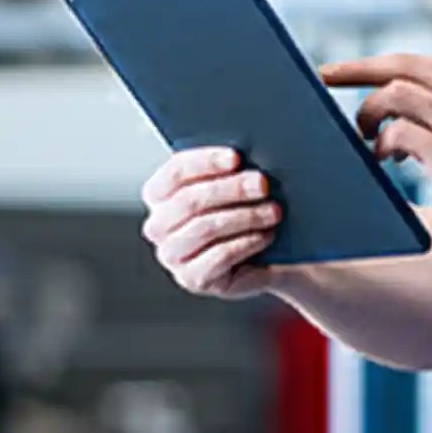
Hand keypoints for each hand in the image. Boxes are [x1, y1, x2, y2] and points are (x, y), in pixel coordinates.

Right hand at [140, 147, 281, 298]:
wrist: (265, 257)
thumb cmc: (245, 212)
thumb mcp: (234, 187)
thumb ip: (230, 170)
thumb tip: (249, 153)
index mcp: (159, 194)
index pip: (175, 172)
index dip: (205, 162)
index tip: (236, 157)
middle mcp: (158, 226)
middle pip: (190, 200)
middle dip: (231, 189)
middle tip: (263, 184)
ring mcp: (172, 255)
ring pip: (206, 228)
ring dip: (245, 216)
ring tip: (273, 211)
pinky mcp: (193, 279)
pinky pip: (220, 256)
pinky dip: (247, 242)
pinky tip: (266, 234)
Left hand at [322, 54, 431, 249]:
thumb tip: (390, 109)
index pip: (411, 60)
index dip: (369, 64)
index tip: (336, 71)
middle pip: (398, 67)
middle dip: (354, 70)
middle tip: (323, 80)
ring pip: (395, 94)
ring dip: (370, 115)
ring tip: (366, 138)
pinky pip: (400, 134)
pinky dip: (383, 145)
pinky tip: (384, 159)